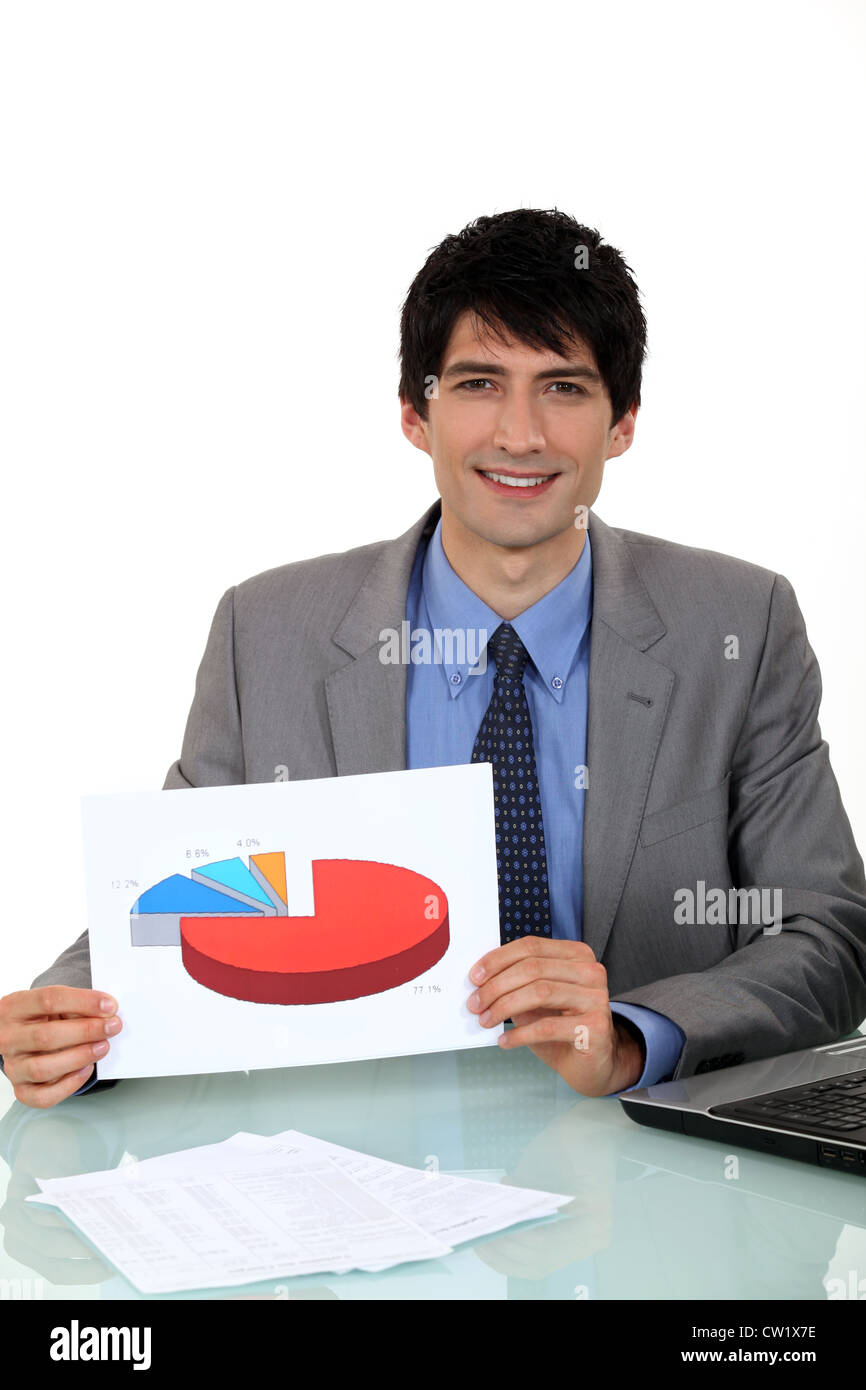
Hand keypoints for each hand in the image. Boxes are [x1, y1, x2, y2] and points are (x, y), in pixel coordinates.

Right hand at [0, 987, 122, 1108]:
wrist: (25, 1036)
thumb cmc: (44, 1018)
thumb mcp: (55, 1004)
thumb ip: (76, 1007)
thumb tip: (105, 1014)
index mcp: (14, 1007)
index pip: (48, 1000)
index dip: (83, 1002)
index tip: (109, 1006)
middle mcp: (8, 1037)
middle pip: (46, 1036)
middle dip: (86, 1031)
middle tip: (112, 1026)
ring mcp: (12, 1065)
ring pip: (42, 1068)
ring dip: (79, 1057)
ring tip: (102, 1047)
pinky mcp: (21, 1089)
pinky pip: (43, 1096)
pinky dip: (69, 1085)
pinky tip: (87, 1069)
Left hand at [467, 938, 644, 1095]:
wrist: (594, 1062)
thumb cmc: (561, 1027)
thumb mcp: (536, 999)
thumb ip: (517, 983)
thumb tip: (480, 980)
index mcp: (577, 955)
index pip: (532, 946)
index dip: (498, 959)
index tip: (474, 976)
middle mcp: (591, 972)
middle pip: (533, 968)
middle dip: (496, 986)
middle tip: (474, 1003)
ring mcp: (596, 999)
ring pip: (540, 992)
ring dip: (504, 1007)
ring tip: (485, 1020)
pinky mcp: (595, 1028)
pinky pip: (548, 1027)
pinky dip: (520, 1034)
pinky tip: (504, 1041)